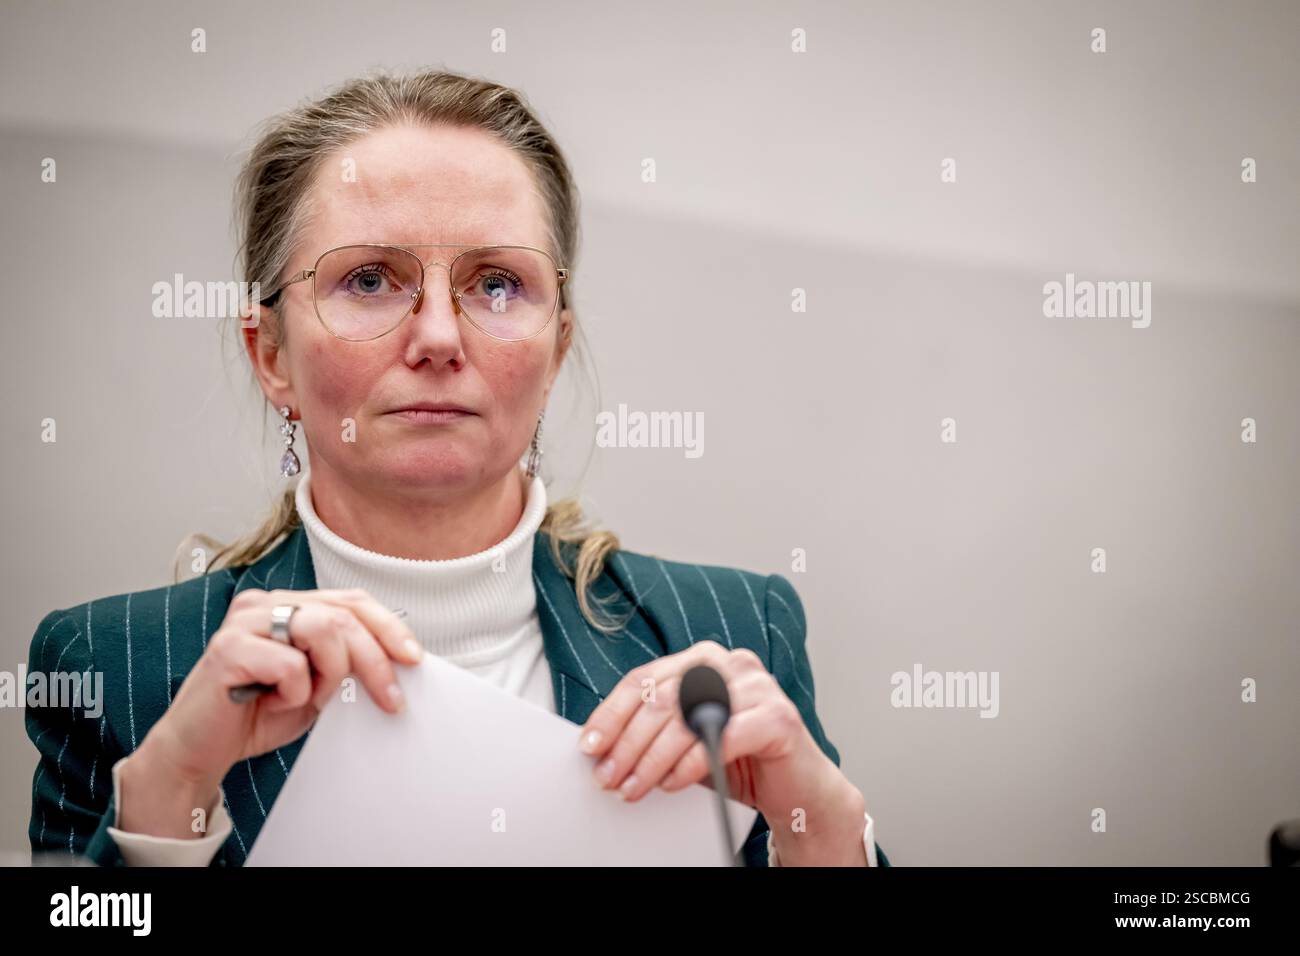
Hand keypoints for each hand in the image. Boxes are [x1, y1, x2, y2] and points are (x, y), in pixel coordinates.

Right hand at [117, 587, 421, 838]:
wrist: (201, 751)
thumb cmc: (257, 715)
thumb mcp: (316, 686)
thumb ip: (345, 663)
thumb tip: (397, 657)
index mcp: (287, 605)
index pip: (351, 600)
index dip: (388, 626)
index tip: (414, 658)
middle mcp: (265, 603)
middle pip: (344, 614)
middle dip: (376, 659)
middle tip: (390, 697)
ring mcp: (244, 621)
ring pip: (325, 630)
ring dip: (330, 675)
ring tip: (307, 698)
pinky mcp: (228, 647)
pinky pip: (290, 665)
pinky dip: (294, 693)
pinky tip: (269, 703)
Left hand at [576, 640, 865, 862]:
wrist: (799, 792)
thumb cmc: (742, 763)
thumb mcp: (688, 741)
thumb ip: (656, 732)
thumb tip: (602, 747)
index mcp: (704, 660)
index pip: (645, 679)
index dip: (611, 713)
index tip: (589, 745)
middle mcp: (731, 664)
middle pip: (661, 698)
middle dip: (627, 743)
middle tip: (607, 776)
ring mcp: (757, 687)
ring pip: (686, 717)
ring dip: (650, 759)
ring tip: (633, 787)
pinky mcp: (777, 717)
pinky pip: (720, 737)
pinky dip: (689, 764)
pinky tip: (672, 782)